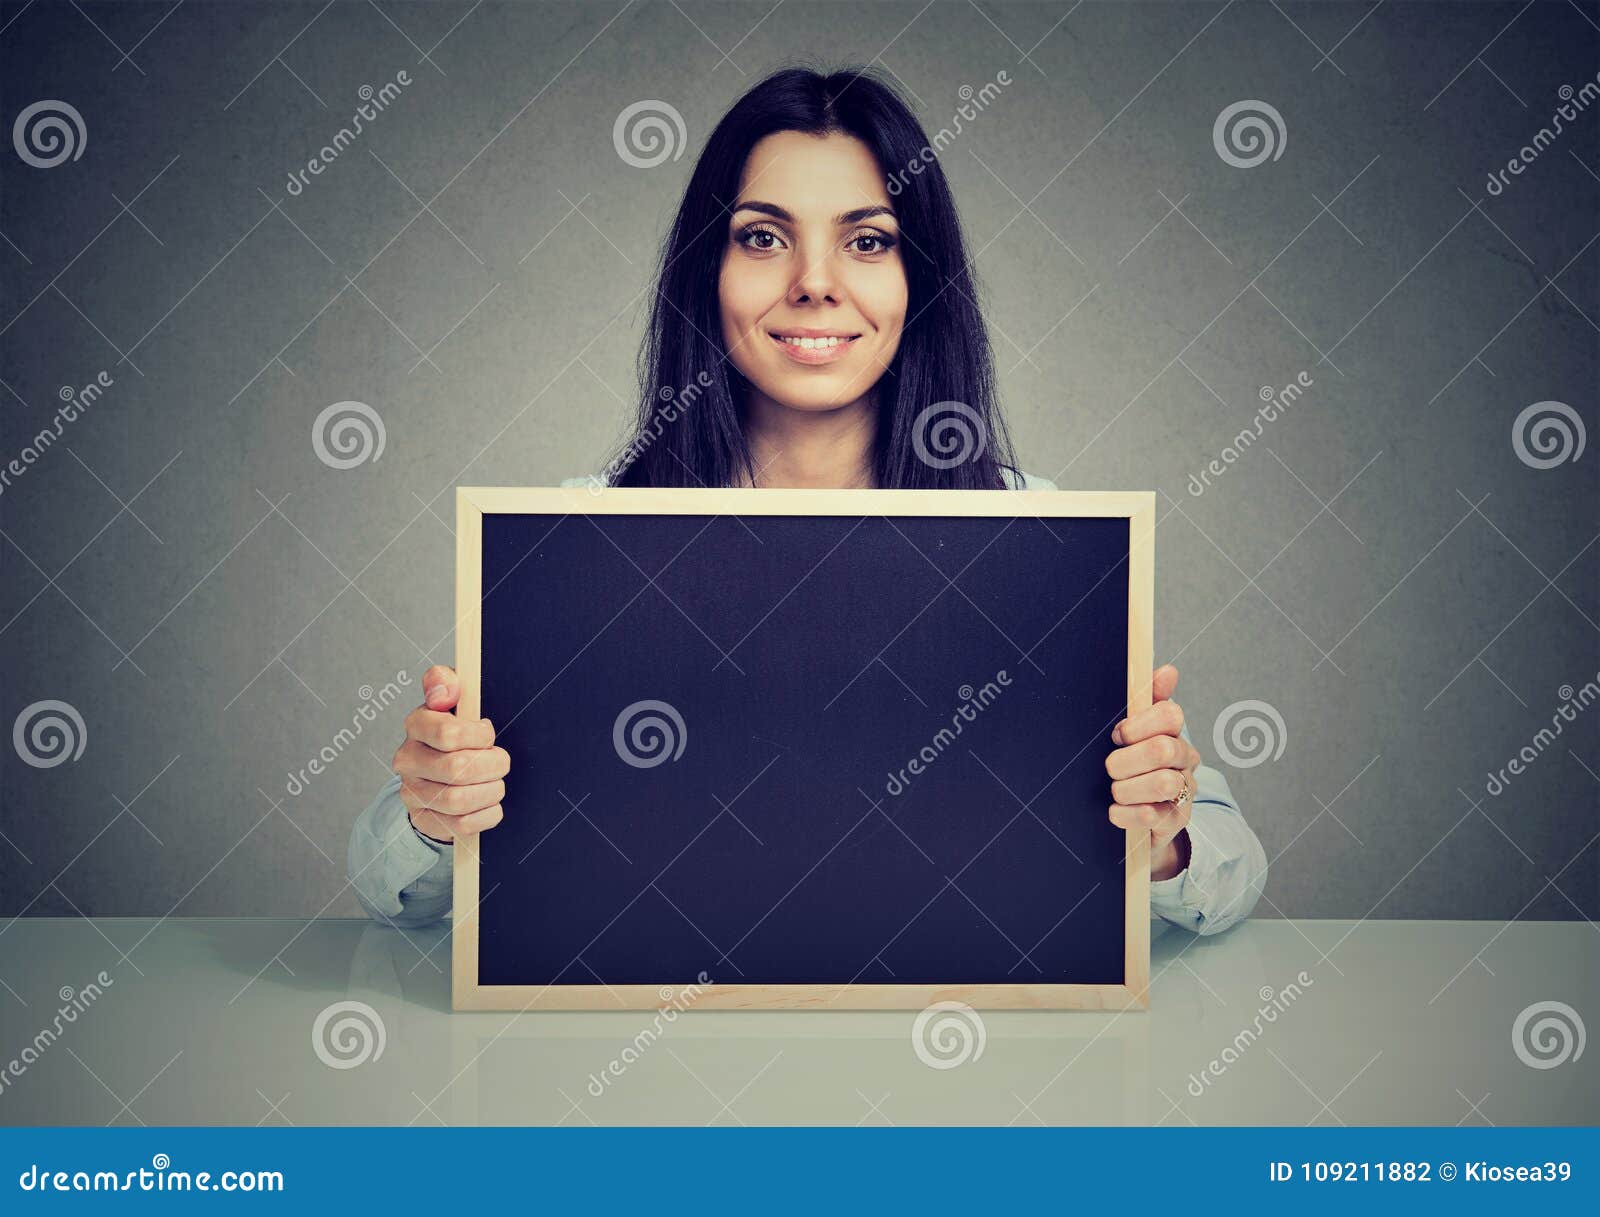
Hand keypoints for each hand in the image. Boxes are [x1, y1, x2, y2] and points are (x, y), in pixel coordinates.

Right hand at [391, 664, 509, 843]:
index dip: (480, 736)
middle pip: (458, 769)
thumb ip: (444, 682)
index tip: (487, 734)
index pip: (448, 734)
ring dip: (491, 791)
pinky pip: (463, 825)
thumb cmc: (454, 730)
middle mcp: (407, 761)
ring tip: (495, 781)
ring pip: (460, 800)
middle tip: (499, 760)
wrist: (440, 773)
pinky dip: (487, 814)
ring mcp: (413, 793)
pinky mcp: (425, 821)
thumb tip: (445, 690)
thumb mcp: (452, 700)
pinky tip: (488, 802)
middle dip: (492, 765)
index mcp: (416, 726)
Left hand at [1106, 664, 1198, 880]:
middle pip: (1163, 749)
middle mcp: (1185, 760)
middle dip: (1127, 759)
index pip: (1170, 715)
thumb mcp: (1133, 732)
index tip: (1117, 735)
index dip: (1138, 724)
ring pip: (1163, 783)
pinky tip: (1116, 812)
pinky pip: (1154, 816)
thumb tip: (1169, 670)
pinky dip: (1127, 814)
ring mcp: (1183, 791)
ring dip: (1127, 788)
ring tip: (1114, 791)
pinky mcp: (1176, 821)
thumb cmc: (1132, 767)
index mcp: (1173, 732)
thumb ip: (1146, 700)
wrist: (1139, 818)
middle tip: (1110, 768)